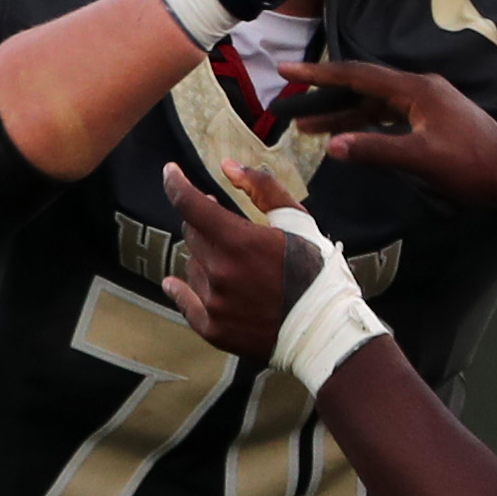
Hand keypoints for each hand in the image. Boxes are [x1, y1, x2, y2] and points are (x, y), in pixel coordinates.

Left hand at [159, 160, 319, 360]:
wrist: (325, 329)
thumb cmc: (316, 271)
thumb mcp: (297, 221)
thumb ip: (262, 188)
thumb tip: (227, 166)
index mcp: (240, 241)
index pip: (190, 203)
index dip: (175, 182)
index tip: (170, 171)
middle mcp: (221, 271)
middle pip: (192, 234)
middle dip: (204, 223)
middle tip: (226, 226)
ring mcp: (214, 303)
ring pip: (191, 266)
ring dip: (204, 258)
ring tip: (231, 264)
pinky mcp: (213, 328)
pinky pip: (184, 302)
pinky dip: (180, 289)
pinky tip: (174, 283)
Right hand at [281, 61, 496, 206]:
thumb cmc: (472, 166)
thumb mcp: (421, 159)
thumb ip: (376, 149)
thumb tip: (332, 146)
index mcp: (416, 89)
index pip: (358, 76)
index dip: (319, 75)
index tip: (288, 71)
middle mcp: (420, 88)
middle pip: (363, 86)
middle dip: (324, 94)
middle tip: (289, 100)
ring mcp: (427, 103)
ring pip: (374, 104)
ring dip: (342, 114)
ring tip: (305, 127)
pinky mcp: (432, 119)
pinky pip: (389, 116)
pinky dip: (365, 125)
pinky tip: (346, 136)